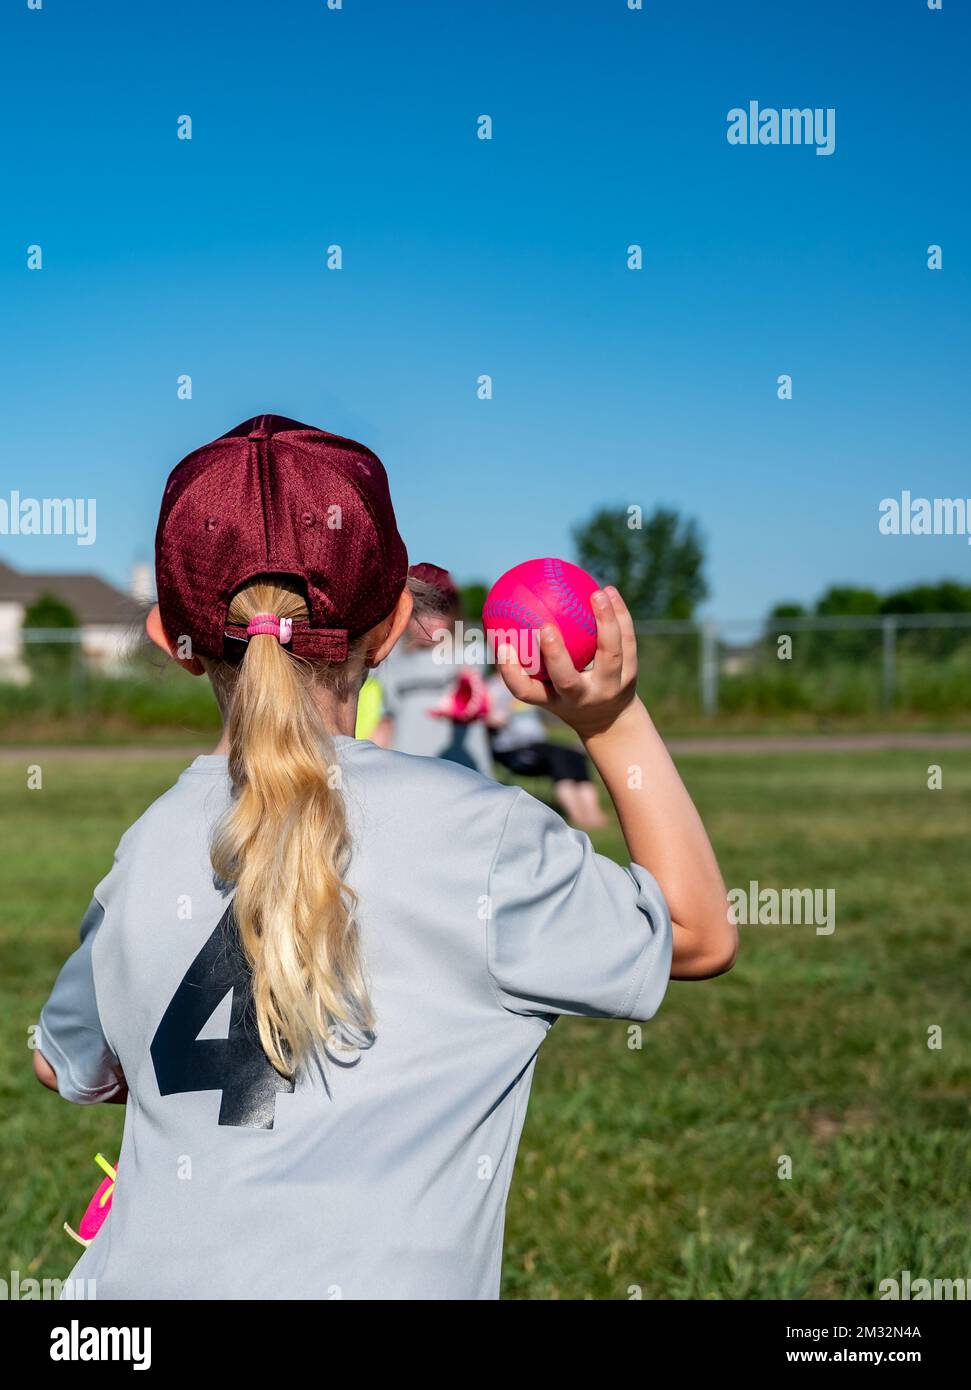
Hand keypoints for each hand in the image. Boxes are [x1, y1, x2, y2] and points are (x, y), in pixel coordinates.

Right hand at [496, 586, 639, 740]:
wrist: (609, 719)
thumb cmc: (565, 694)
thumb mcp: (545, 686)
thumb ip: (523, 658)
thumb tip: (498, 617)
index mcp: (554, 700)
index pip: (527, 691)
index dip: (511, 672)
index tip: (501, 646)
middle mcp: (580, 697)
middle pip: (567, 680)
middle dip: (555, 656)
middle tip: (544, 626)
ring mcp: (609, 686)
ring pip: (610, 655)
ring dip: (605, 622)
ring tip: (597, 593)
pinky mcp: (630, 675)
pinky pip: (627, 641)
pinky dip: (620, 615)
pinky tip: (609, 591)